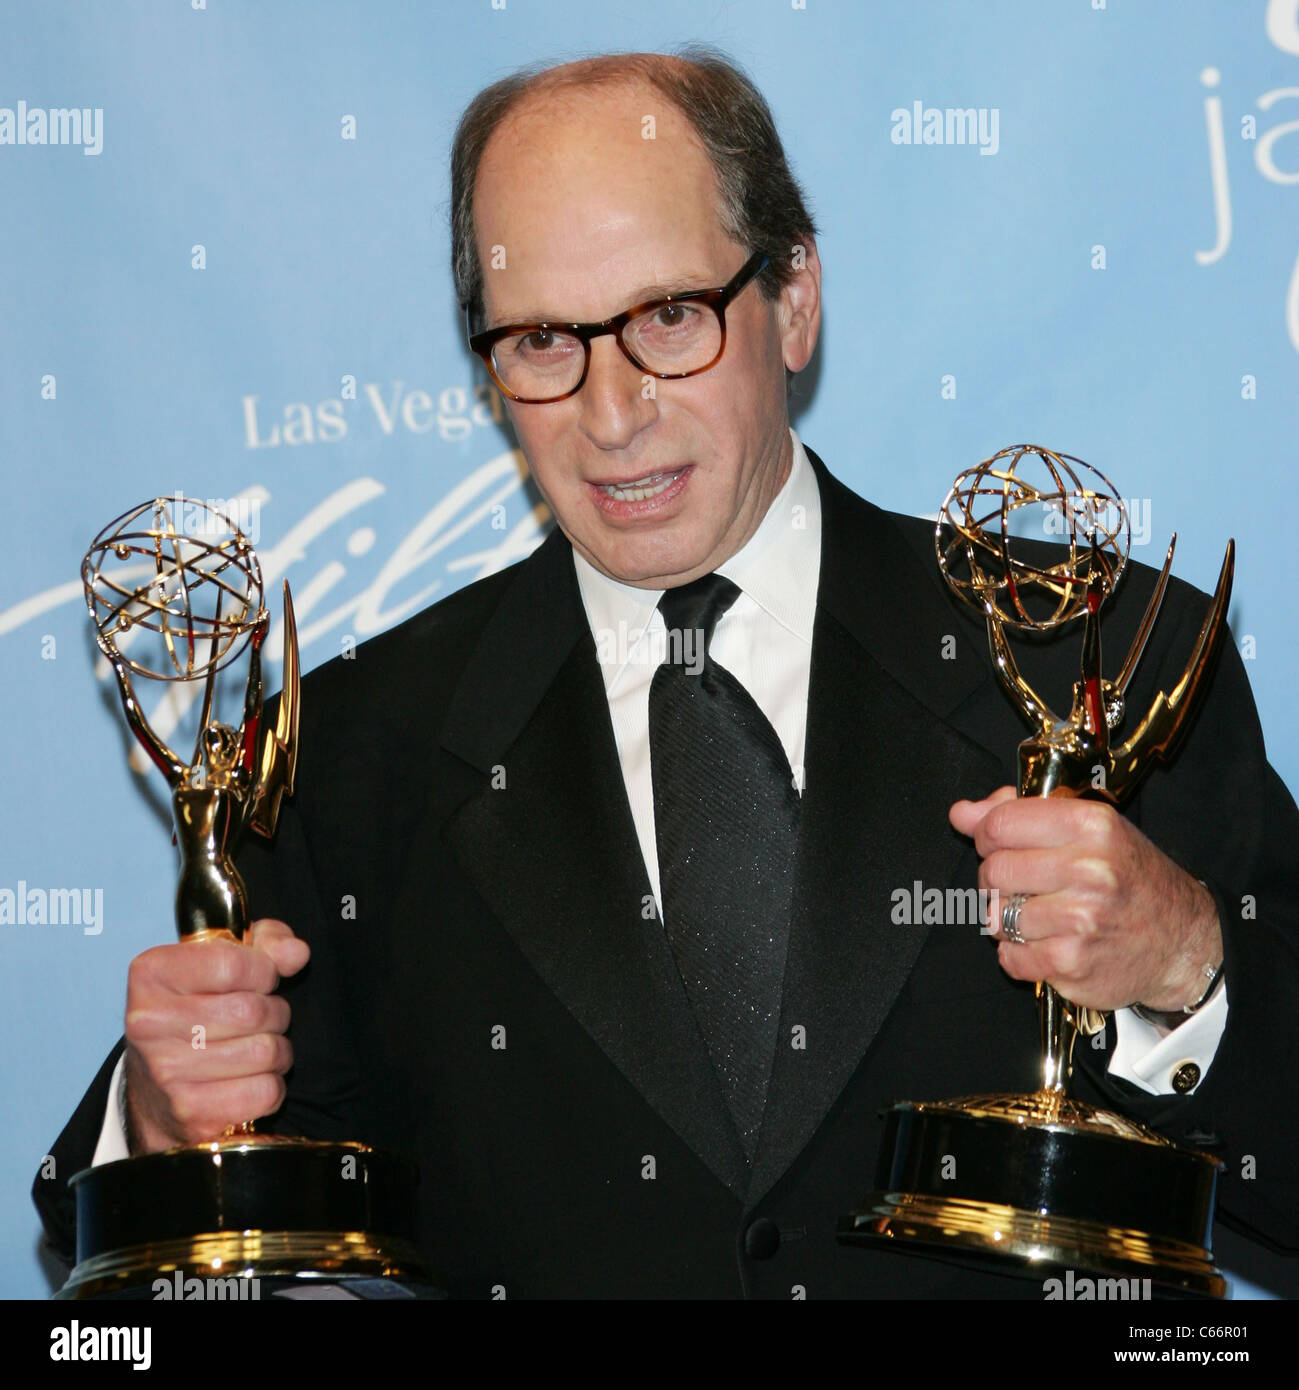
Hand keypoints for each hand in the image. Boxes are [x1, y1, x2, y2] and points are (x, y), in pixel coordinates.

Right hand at [123, 918, 308, 1153]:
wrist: (155, 1089)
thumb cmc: (198, 1009)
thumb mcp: (223, 959)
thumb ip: (266, 943)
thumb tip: (296, 953)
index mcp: (152, 974)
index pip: (231, 964)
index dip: (263, 970)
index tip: (260, 980)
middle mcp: (150, 1023)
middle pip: (252, 1011)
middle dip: (275, 1012)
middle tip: (262, 1018)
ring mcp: (167, 1072)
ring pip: (265, 1051)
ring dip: (277, 1050)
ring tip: (256, 1047)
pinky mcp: (191, 1113)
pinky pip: (266, 1091)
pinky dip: (272, 1085)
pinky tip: (250, 1079)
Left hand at [949, 788, 1221, 1014]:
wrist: (1184, 942)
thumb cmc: (1131, 880)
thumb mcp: (1089, 830)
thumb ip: (1020, 814)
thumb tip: (962, 812)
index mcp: (1091, 826)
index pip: (1000, 824)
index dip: (987, 836)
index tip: (997, 845)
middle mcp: (1089, 870)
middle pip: (993, 870)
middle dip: (996, 880)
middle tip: (1020, 886)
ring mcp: (1081, 920)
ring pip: (997, 915)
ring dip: (1007, 920)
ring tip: (1039, 916)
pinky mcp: (1073, 963)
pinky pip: (1009, 956)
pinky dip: (1018, 954)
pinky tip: (1046, 944)